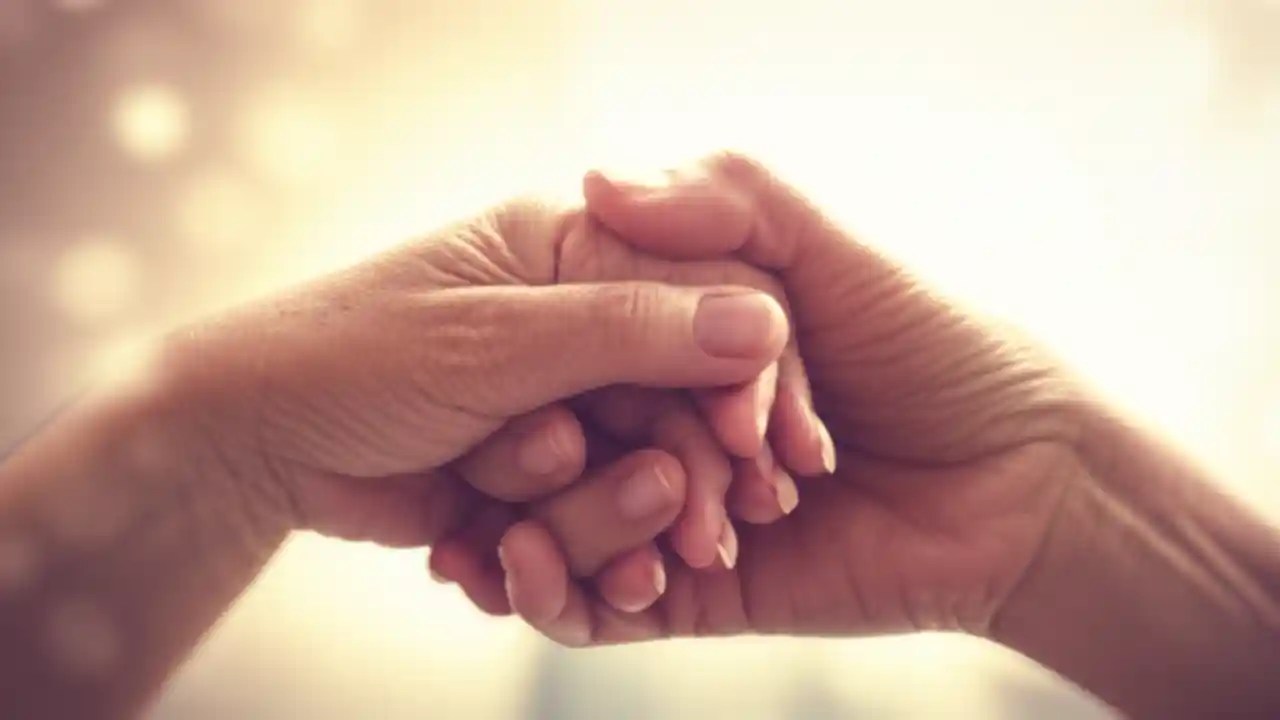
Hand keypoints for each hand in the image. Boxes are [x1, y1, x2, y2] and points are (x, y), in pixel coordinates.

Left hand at [158, 197, 826, 559]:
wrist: (252, 441)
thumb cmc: (357, 358)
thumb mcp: (496, 339)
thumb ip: (630, 330)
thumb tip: (762, 321)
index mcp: (574, 248)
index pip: (696, 303)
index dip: (736, 380)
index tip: (756, 448)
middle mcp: (575, 317)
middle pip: (675, 400)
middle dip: (677, 475)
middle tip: (699, 540)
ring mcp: (554, 395)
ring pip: (631, 468)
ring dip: (593, 516)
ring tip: (528, 538)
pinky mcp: (531, 464)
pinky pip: (579, 511)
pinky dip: (550, 543)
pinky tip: (498, 553)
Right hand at [495, 153, 1088, 643]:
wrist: (1020, 483)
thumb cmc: (933, 349)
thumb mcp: (825, 250)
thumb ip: (725, 205)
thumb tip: (597, 181)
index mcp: (688, 348)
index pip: (580, 351)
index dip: (529, 360)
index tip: (467, 363)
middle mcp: (675, 426)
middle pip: (561, 444)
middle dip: (516, 458)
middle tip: (468, 460)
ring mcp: (684, 510)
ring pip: (571, 526)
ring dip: (526, 529)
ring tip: (480, 540)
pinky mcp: (701, 591)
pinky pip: (609, 602)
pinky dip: (559, 594)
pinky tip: (527, 572)